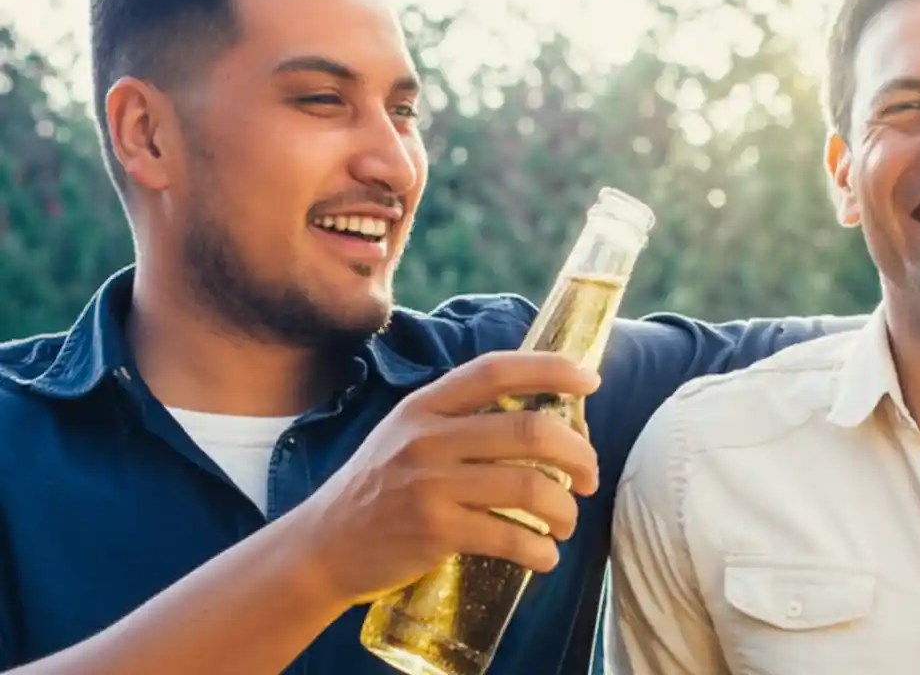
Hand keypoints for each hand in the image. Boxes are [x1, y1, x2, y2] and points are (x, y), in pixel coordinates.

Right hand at [297, 351, 601, 603]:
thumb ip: (461, 420)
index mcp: (426, 405)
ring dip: (564, 509)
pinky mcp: (432, 530)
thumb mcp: (408, 434)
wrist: (323, 545)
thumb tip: (545, 420)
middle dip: (577, 454)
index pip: (496, 370)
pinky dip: (539, 551)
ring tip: (567, 522)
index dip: (550, 368)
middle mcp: (427, 437)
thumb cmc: (381, 487)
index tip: (590, 381)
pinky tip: (545, 557)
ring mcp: (429, 484)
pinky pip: (507, 536)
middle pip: (529, 430)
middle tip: (590, 476)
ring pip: (527, 486)